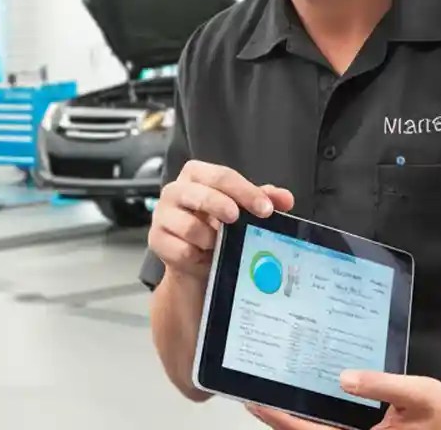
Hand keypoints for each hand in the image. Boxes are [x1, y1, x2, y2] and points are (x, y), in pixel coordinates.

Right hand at [148, 160, 294, 279]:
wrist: (196, 264)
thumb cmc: (218, 229)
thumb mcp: (242, 211)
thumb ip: (263, 200)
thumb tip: (285, 199)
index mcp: (196, 175)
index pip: (221, 176)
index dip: (245, 191)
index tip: (266, 209)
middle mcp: (174, 190)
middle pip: (201, 194)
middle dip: (222, 206)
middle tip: (237, 219)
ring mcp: (161, 216)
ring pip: (190, 226)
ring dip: (211, 239)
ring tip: (218, 245)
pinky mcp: (155, 240)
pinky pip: (182, 250)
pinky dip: (198, 257)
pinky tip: (203, 258)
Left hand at [246, 371, 440, 429]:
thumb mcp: (416, 393)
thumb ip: (380, 385)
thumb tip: (343, 378)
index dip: (282, 420)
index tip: (257, 405)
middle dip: (280, 423)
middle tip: (253, 401)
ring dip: (294, 424)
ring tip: (270, 403)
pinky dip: (314, 424)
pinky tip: (305, 407)